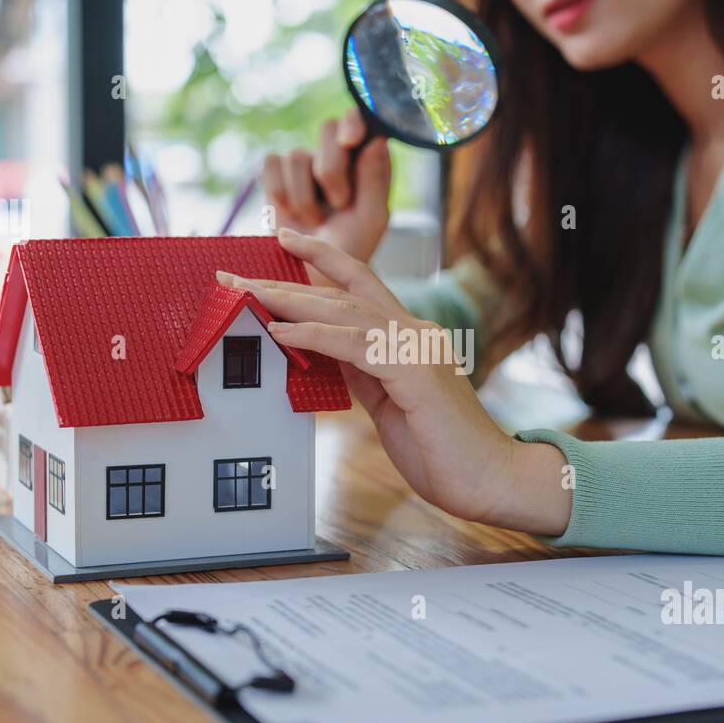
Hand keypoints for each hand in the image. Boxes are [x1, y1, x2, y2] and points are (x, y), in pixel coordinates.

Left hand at [216, 228, 571, 535]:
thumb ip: (362, 373)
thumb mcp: (389, 405)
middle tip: (235, 272)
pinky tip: (281, 332)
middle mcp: (416, 332)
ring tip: (247, 292)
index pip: (359, 287)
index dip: (320, 262)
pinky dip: (314, 336)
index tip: (282, 242)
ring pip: (345, 310)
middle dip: (286, 278)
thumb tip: (324, 354)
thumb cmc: (442, 451)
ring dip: (290, 300)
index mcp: (411, 337)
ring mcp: (418, 348)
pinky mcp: (416, 373)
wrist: (488, 480)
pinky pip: (354, 346)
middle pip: (343, 291)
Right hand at [261, 109, 391, 273]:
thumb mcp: (371, 218)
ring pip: (297, 155)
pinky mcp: (277, 173)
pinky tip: (291, 213)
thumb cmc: (351, 246)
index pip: (361, 118)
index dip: (353, 121)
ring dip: (306, 196)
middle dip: (332, 170)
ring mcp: (305, 162)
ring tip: (315, 220)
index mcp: (366, 158)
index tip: (349, 141)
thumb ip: (375, 180)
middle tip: (340, 203)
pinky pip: (272, 166)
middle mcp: (336, 153)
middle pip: (327, 129)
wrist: (315, 274)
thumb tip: (375, 141)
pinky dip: (281, 194)